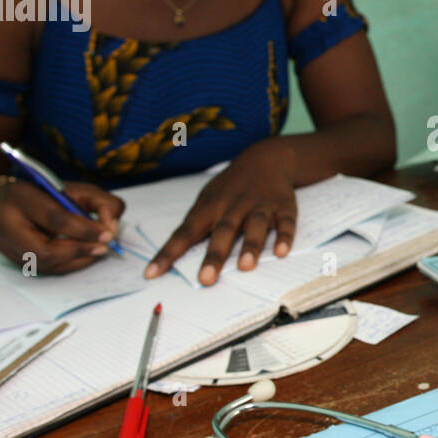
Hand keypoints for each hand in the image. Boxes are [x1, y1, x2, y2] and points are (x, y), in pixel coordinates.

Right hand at [0, 180, 124, 274]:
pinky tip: (86, 257)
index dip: (84, 229)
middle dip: (80, 251)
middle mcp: (7, 225)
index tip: (108, 234)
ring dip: (78, 261)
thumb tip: (111, 228)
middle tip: (104, 247)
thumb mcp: (74, 188)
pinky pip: (45, 269)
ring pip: (46, 265)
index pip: (55, 219)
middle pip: (45, 251)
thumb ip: (99, 202)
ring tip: (98, 251)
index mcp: (21, 198)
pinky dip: (70, 265)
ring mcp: (7, 247)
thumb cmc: (43, 194)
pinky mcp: (15, 260)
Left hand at [144, 142, 297, 285]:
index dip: (168, 253)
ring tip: (245, 266)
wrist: (267, 158)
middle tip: (205, 279)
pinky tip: (281, 252)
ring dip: (251, 245)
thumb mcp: (208, 199)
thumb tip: (175, 256)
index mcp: (210, 207)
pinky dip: (285, 236)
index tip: (151, 274)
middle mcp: (234, 206)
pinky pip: (285, 222)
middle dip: (214, 255)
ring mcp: (260, 205)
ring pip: (255, 225)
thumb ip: (196, 225)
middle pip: (223, 230)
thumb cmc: (230, 188)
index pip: (185, 232)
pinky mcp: (283, 207)